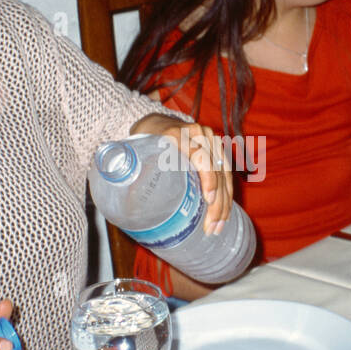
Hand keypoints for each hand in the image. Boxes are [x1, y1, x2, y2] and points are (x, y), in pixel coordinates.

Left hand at [131, 114, 232, 233]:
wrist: (156, 122)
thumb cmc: (145, 141)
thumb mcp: (138, 150)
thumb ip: (131, 165)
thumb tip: (124, 189)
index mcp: (177, 134)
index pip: (200, 156)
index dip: (208, 178)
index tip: (208, 200)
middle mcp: (198, 135)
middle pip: (216, 170)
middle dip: (217, 202)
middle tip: (211, 226)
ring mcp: (210, 141)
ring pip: (224, 174)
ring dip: (225, 202)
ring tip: (219, 226)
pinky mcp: (216, 150)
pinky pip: (226, 173)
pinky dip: (227, 195)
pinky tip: (225, 213)